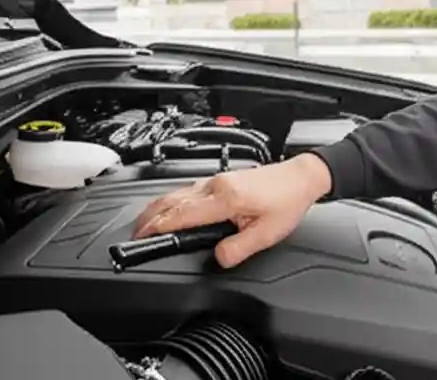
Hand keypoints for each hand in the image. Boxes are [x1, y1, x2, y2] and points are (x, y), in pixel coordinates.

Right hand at [130, 153, 333, 267]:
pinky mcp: (221, 179)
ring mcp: (218, 180)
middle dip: (150, 217)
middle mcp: (217, 185)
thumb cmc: (287, 201)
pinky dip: (172, 201)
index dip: (159, 226)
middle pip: (173, 200)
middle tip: (134, 233)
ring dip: (159, 208)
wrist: (301, 177)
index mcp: (225, 198)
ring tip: (144, 222)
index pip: (182, 214)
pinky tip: (169, 207)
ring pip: (178, 193)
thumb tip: (219, 258)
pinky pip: (189, 190)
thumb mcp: (267, 234)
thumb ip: (239, 249)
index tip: (142, 235)